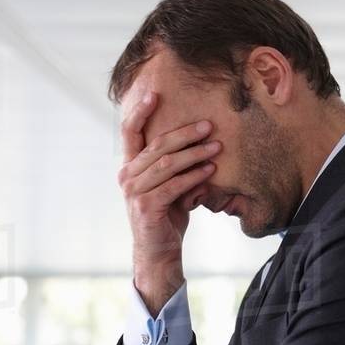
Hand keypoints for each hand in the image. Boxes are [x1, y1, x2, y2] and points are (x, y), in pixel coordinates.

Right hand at [117, 92, 220, 308]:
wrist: (159, 251)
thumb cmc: (167, 215)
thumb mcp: (172, 185)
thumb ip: (179, 166)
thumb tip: (205, 142)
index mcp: (130, 167)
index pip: (129, 133)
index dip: (140, 111)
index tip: (155, 93)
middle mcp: (127, 176)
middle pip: (157, 145)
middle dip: (185, 133)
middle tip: (209, 125)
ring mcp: (134, 192)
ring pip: (167, 164)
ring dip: (194, 153)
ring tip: (217, 146)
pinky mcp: (146, 207)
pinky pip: (174, 185)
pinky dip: (194, 175)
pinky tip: (209, 169)